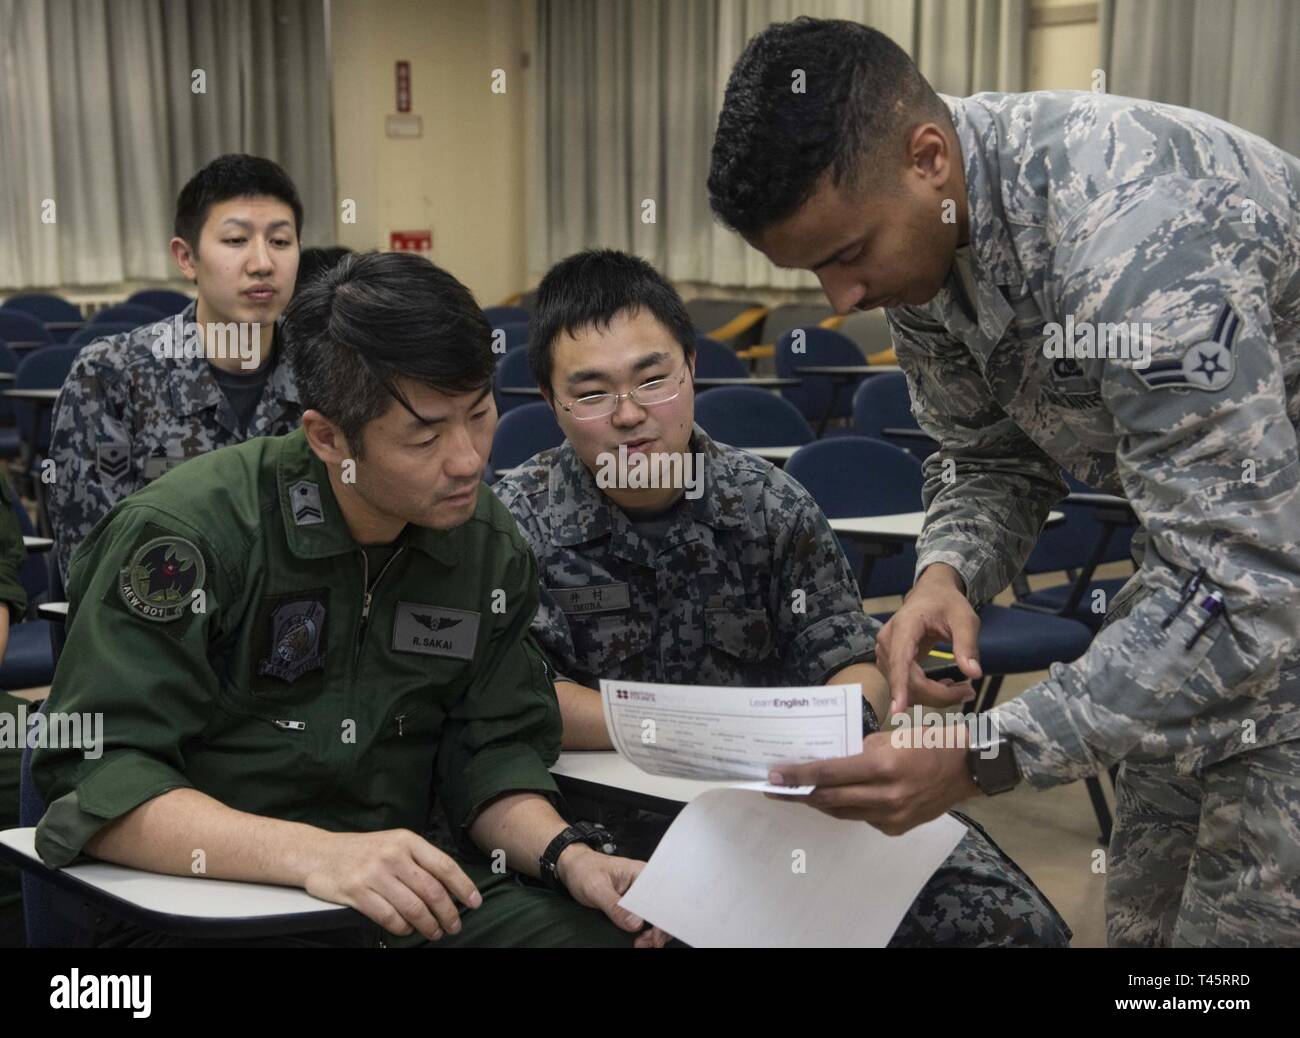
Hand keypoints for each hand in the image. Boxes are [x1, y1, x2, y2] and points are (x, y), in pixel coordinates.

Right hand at [303, 829, 481, 940]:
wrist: (319, 853)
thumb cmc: (362, 851)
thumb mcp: (394, 844)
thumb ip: (419, 861)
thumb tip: (451, 886)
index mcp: (407, 841)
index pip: (444, 866)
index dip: (463, 887)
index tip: (474, 902)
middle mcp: (393, 855)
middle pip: (432, 891)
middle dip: (448, 914)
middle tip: (454, 926)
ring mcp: (374, 874)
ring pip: (413, 908)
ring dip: (428, 926)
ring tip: (434, 932)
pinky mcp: (357, 893)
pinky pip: (390, 918)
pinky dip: (403, 928)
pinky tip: (407, 929)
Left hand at [557, 845, 672, 947]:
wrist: (573, 868)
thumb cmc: (584, 870)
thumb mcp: (596, 888)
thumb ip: (615, 905)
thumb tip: (635, 923)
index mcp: (641, 872)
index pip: (661, 896)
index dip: (662, 917)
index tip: (655, 935)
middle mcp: (645, 882)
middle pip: (662, 908)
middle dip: (659, 929)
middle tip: (646, 943)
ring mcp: (640, 894)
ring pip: (655, 915)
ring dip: (652, 932)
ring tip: (642, 943)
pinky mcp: (634, 903)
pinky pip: (645, 918)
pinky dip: (645, 931)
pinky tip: (641, 939)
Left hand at [769, 732, 979, 833]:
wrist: (966, 769)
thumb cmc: (927, 743)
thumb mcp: (890, 737)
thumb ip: (858, 751)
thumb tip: (830, 762)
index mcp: (882, 766)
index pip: (828, 774)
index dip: (797, 777)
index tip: (773, 776)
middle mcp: (885, 795)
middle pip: (829, 798)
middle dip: (797, 794)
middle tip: (773, 789)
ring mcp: (891, 816)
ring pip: (842, 812)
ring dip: (819, 802)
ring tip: (798, 793)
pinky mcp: (896, 828)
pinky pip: (861, 818)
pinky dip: (847, 807)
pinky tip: (837, 798)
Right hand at [876, 563, 981, 716]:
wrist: (931, 594)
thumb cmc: (947, 603)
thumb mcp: (964, 619)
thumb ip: (968, 646)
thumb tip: (973, 674)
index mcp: (904, 626)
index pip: (900, 660)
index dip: (900, 686)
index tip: (898, 709)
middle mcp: (888, 641)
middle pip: (907, 680)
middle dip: (937, 694)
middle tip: (968, 692)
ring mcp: (886, 653)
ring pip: (906, 687)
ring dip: (933, 695)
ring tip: (959, 687)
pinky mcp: (890, 662)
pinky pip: (905, 685)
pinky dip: (926, 691)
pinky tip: (944, 685)